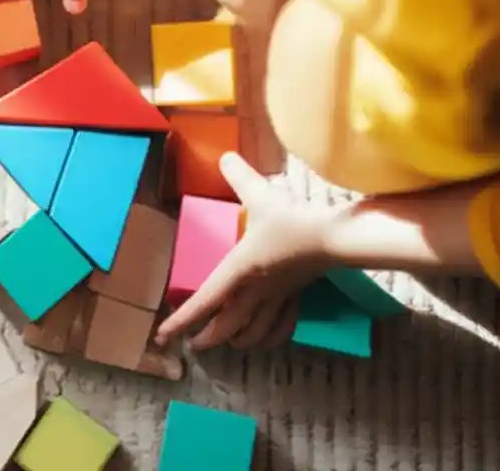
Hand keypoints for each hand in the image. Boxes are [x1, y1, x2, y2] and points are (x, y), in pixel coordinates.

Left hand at [153, 153, 336, 349]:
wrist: (336, 238)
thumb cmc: (293, 220)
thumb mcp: (261, 194)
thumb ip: (240, 174)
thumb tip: (224, 156)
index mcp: (238, 270)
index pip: (204, 302)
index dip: (181, 321)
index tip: (163, 337)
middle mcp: (255, 290)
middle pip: (227, 326)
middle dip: (207, 337)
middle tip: (192, 343)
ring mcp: (277, 296)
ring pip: (254, 331)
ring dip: (237, 339)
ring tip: (226, 342)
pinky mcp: (296, 294)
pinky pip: (281, 325)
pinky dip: (270, 336)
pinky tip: (266, 338)